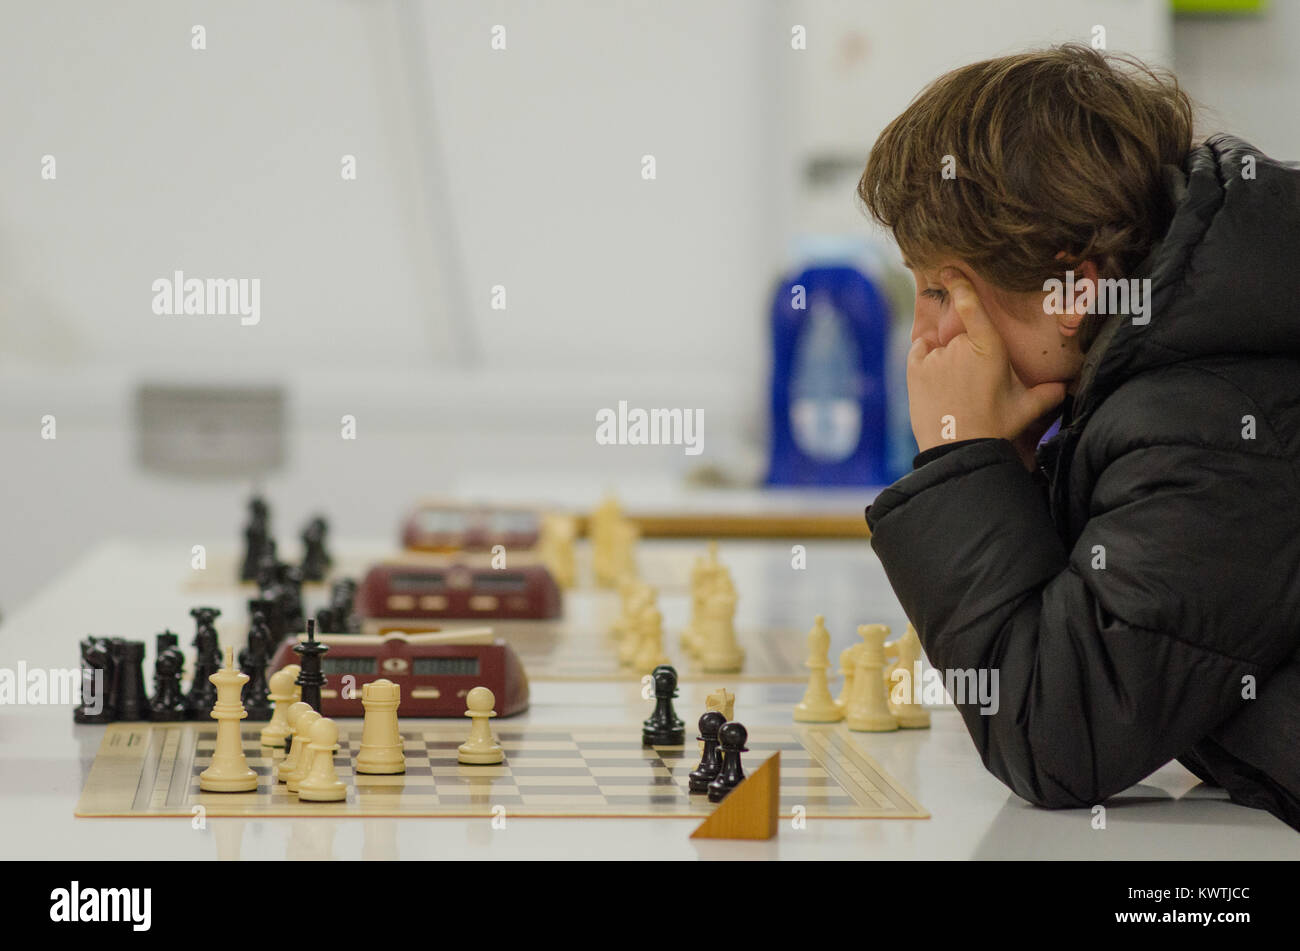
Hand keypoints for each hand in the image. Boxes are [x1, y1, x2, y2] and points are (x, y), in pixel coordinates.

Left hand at [907, 269, 1065, 455]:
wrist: (959, 451)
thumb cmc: (995, 429)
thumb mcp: (1025, 409)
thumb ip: (1046, 394)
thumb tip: (1066, 388)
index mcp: (990, 348)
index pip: (972, 307)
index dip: (960, 286)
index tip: (950, 271)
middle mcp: (961, 346)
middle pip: (959, 335)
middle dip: (963, 350)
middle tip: (968, 383)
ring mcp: (936, 355)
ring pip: (938, 344)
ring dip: (944, 358)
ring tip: (953, 390)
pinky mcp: (915, 367)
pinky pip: (919, 351)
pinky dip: (925, 358)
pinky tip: (936, 381)